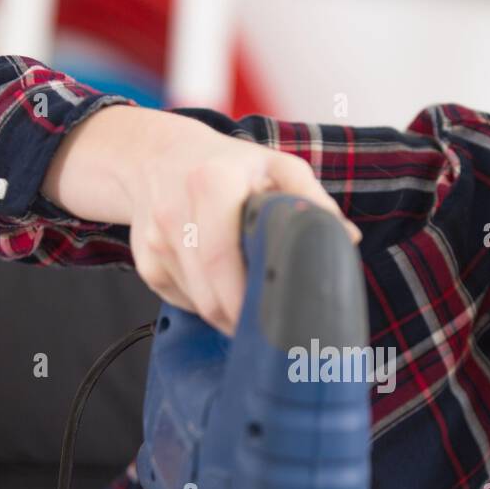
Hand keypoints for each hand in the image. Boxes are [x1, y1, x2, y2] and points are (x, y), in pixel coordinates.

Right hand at [52, 105, 361, 335]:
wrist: (157, 155)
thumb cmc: (227, 165)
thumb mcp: (275, 166)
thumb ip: (310, 200)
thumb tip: (345, 239)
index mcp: (211, 185)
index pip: (223, 259)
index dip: (249, 300)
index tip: (277, 321)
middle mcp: (174, 213)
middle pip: (210, 295)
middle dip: (242, 321)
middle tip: (272, 333)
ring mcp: (154, 241)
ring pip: (198, 304)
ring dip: (227, 316)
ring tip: (252, 311)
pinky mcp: (144, 262)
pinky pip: (181, 301)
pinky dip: (205, 304)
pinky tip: (219, 285)